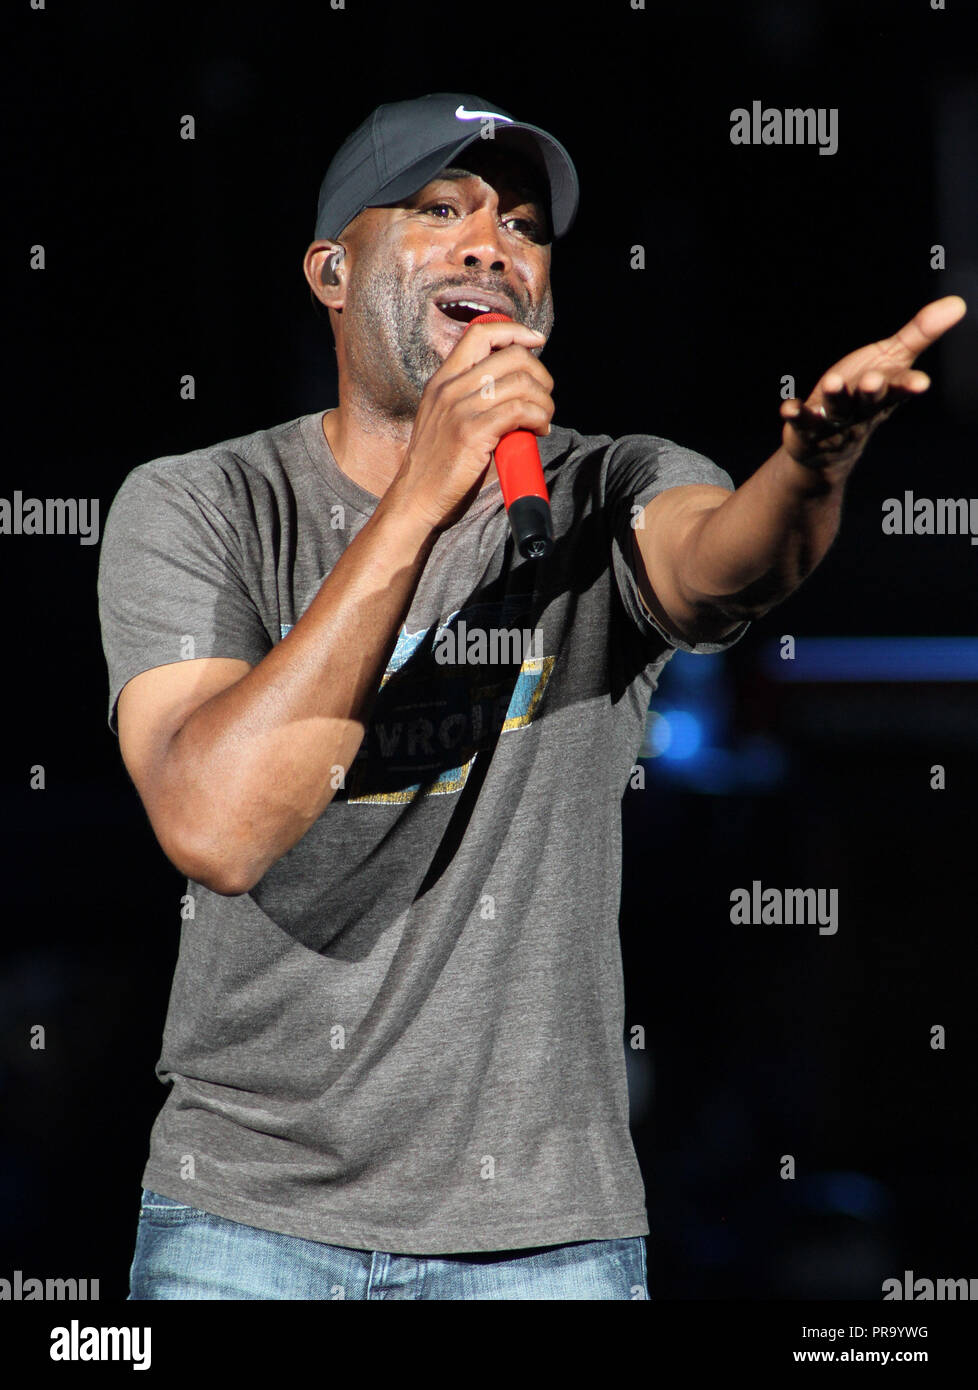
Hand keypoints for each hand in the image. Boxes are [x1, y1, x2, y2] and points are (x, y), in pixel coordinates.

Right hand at [388, 319, 553, 531]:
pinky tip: (538, 431)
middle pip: (510, 355)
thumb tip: (517, 389)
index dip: (514, 331)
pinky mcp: (471, 433)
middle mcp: (449, 388)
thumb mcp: (447, 419)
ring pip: (521, 382)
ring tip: (543, 420)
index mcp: (442, 380)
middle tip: (544, 398)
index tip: (536, 342)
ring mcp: (459, 409)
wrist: (415, 499)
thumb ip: (473, 399)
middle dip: (540, 374)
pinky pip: (519, 411)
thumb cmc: (438, 466)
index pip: (480, 333)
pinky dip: (538, 418)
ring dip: (544, 401)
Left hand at [779, 295, 966, 468]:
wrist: (830, 444)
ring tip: (833, 383)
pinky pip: (802, 422)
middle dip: (872, 392)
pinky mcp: (807, 429)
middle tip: (873, 381)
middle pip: (869, 401)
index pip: (900, 389)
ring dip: (836, 399)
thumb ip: (920, 334)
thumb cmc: (864, 392)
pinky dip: (796, 416)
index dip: (908, 386)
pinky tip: (786, 408)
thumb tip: (958, 303)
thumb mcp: (892, 359)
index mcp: (884, 393)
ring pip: (837, 411)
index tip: (921, 383)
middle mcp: (861, 410)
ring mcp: (834, 422)